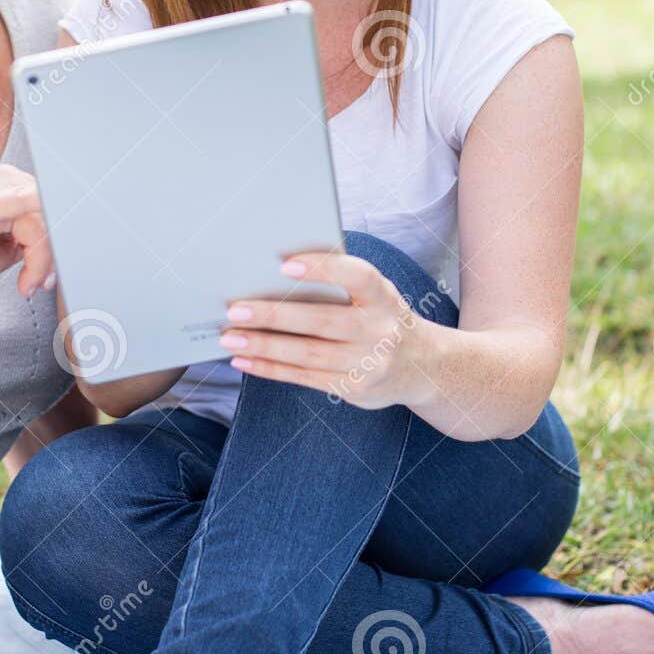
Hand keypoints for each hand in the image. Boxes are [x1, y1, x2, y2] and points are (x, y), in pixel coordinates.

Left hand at [220, 251, 430, 408]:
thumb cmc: (383, 318)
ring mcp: (367, 364)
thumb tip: (277, 272)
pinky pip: (304, 378)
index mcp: (384, 297)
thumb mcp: (377, 295)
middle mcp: (380, 331)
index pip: (357, 277)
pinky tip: (245, 360)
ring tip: (231, 338)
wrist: (422, 367)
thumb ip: (341, 283)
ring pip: (308, 355)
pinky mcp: (352, 388)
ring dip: (264, 347)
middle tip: (236, 309)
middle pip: (322, 322)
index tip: (284, 265)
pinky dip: (271, 369)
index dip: (323, 269)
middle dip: (274, 316)